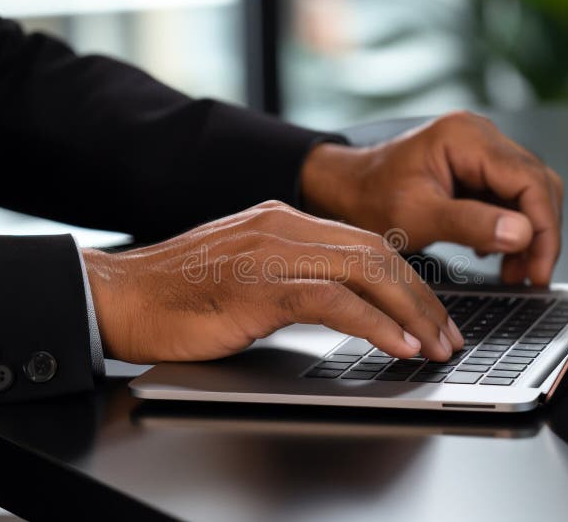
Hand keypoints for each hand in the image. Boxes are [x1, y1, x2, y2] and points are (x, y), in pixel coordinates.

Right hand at [83, 201, 463, 363]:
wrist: (118, 296)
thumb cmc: (178, 294)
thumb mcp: (246, 273)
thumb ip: (292, 276)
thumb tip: (344, 305)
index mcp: (283, 220)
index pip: (366, 243)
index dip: (409, 282)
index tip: (432, 315)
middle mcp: (283, 226)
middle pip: (377, 255)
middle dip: (421, 299)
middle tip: (448, 336)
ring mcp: (271, 252)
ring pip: (365, 272)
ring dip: (409, 313)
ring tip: (434, 346)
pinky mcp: (258, 285)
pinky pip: (332, 301)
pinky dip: (373, 324)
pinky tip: (396, 346)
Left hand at [301, 111, 562, 284]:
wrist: (348, 190)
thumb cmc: (372, 198)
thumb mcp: (419, 217)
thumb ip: (471, 224)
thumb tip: (523, 234)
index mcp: (466, 138)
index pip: (530, 181)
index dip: (543, 229)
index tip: (539, 268)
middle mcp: (479, 136)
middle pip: (537, 185)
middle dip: (539, 235)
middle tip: (530, 275)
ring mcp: (480, 149)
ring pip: (527, 193)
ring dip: (526, 234)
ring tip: (513, 271)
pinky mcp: (476, 167)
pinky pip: (508, 197)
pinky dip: (509, 228)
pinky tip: (494, 253)